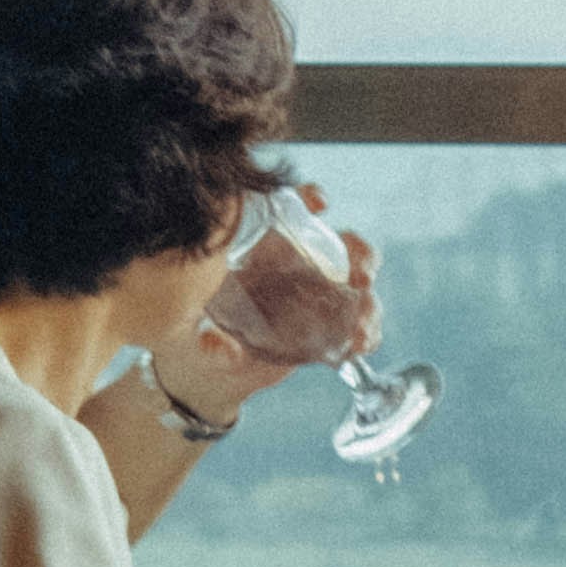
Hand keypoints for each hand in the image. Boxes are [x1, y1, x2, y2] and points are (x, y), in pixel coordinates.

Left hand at [198, 197, 383, 391]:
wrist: (210, 367)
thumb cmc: (197, 327)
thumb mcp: (196, 328)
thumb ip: (209, 337)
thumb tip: (216, 347)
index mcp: (266, 248)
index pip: (295, 208)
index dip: (311, 199)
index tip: (319, 204)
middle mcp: (299, 266)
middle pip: (343, 245)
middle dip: (361, 254)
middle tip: (362, 276)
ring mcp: (318, 297)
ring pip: (358, 288)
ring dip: (368, 303)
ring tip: (361, 328)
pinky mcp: (328, 328)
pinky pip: (357, 325)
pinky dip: (366, 334)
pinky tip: (359, 345)